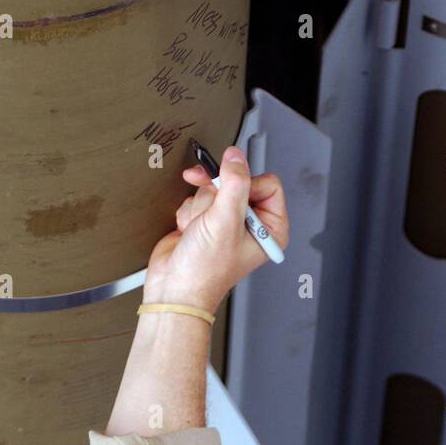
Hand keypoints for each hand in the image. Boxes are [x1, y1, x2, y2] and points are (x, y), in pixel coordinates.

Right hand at [142, 147, 289, 311]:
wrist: (175, 287)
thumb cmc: (205, 271)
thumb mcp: (226, 221)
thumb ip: (235, 183)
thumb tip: (236, 156)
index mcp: (270, 229)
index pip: (268, 184)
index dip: (247, 184)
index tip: (230, 196)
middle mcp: (252, 225)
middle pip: (238, 182)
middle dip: (217, 196)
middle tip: (210, 212)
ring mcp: (228, 222)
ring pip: (214, 189)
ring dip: (201, 207)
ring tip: (199, 229)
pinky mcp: (207, 220)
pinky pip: (199, 197)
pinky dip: (190, 212)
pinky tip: (190, 231)